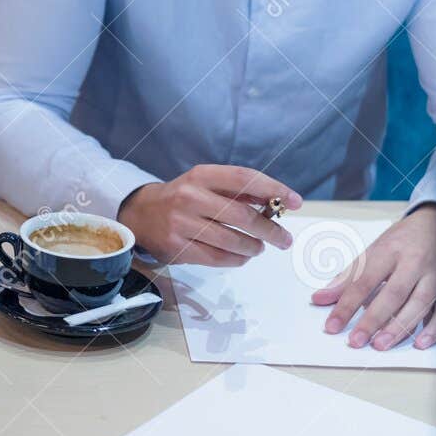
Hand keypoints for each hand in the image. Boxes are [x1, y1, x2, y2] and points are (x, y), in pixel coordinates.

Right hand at [119, 164, 302, 266]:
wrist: (140, 214)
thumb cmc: (182, 198)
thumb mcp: (206, 184)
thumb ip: (239, 191)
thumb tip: (278, 201)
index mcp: (201, 176)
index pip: (245, 178)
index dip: (274, 189)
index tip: (295, 201)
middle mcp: (190, 197)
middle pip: (242, 215)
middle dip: (270, 230)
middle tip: (284, 239)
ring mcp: (181, 224)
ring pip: (232, 241)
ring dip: (254, 247)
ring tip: (260, 248)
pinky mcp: (176, 247)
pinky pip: (217, 258)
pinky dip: (236, 259)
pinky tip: (241, 256)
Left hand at [311, 204, 435, 350]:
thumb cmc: (402, 240)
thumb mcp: (372, 251)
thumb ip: (347, 277)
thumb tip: (320, 299)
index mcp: (389, 250)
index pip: (364, 280)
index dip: (347, 305)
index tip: (332, 325)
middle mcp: (414, 262)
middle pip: (393, 294)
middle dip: (373, 320)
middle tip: (357, 341)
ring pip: (420, 304)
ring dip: (400, 328)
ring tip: (380, 345)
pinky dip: (434, 329)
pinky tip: (420, 343)